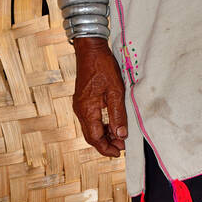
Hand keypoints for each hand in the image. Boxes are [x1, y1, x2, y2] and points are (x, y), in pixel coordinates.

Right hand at [73, 38, 127, 156]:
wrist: (90, 49)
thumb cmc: (103, 66)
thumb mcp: (116, 91)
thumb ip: (118, 114)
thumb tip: (121, 134)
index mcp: (87, 109)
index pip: (95, 138)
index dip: (107, 148)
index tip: (119, 152)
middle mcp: (80, 110)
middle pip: (91, 136)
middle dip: (105, 144)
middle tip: (121, 147)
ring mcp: (80, 105)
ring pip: (90, 129)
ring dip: (104, 135)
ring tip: (119, 136)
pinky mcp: (82, 101)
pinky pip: (90, 119)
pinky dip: (101, 126)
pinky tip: (112, 124)